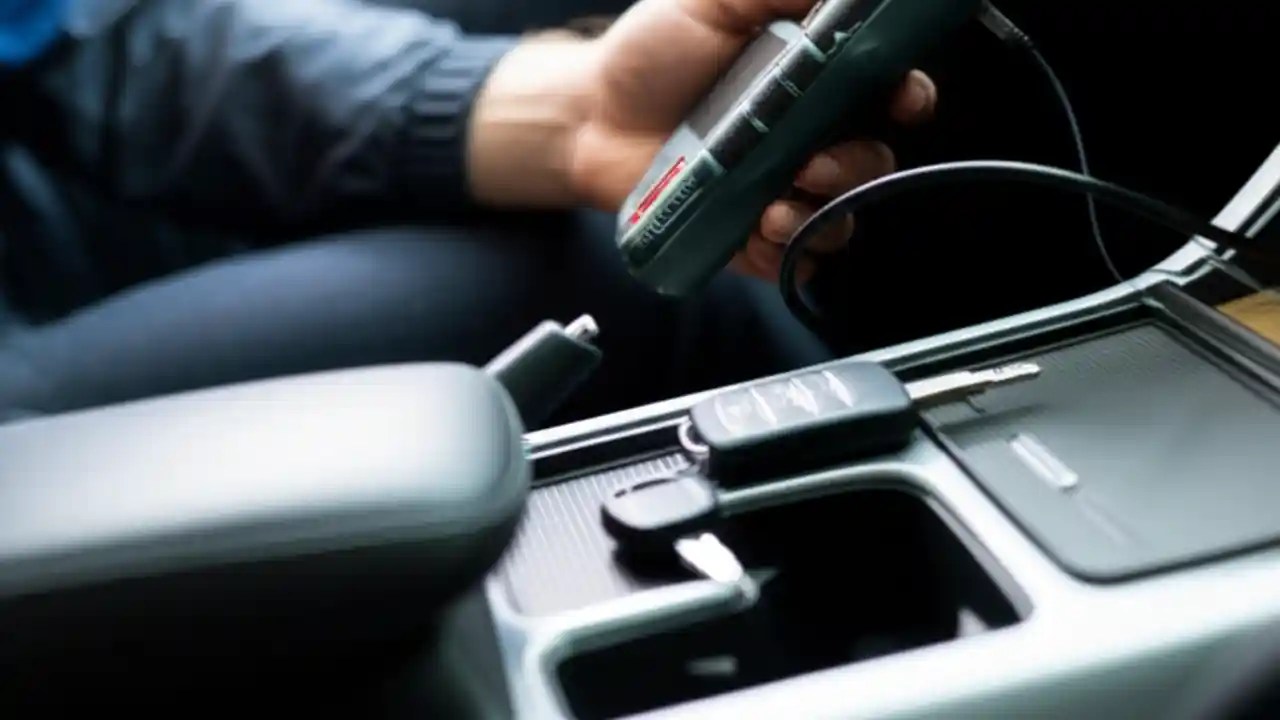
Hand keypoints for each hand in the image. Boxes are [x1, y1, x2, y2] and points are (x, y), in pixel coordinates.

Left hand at [467, 0, 935, 282]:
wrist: (590, 116)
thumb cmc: (650, 53)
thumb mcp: (712, 1)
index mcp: (815, 79)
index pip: (889, 91)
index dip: (908, 96)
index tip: (902, 97)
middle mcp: (808, 137)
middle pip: (873, 161)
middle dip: (859, 165)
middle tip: (815, 161)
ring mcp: (781, 190)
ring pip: (840, 218)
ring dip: (825, 216)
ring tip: (780, 205)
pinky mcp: (750, 236)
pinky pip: (793, 259)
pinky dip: (787, 251)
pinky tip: (761, 229)